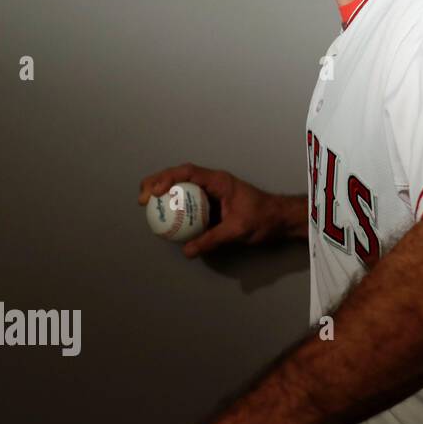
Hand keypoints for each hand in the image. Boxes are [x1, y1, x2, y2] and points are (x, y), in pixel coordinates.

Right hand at [138, 163, 286, 258]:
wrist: (280, 220)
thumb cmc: (264, 218)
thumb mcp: (237, 229)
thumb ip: (212, 239)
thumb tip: (187, 251)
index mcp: (219, 181)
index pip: (188, 172)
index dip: (167, 178)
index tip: (154, 192)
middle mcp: (212, 182)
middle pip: (179, 176)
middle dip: (157, 182)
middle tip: (141, 199)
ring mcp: (211, 192)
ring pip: (181, 187)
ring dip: (163, 193)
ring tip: (146, 206)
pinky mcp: (211, 204)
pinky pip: (188, 201)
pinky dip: (174, 207)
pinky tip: (165, 219)